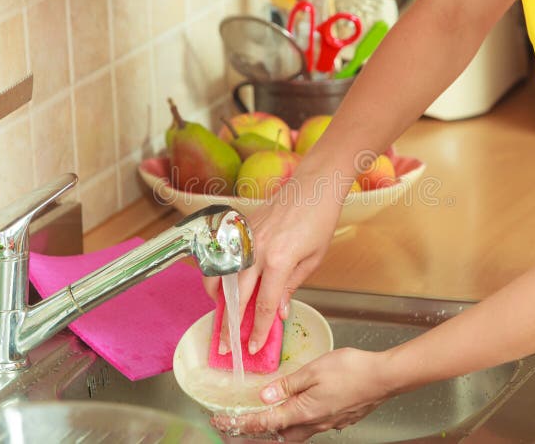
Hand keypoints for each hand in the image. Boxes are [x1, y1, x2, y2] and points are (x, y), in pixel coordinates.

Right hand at [202, 175, 343, 353]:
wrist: (311, 186)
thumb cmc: (318, 220)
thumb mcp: (312, 260)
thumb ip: (291, 287)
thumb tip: (278, 312)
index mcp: (278, 261)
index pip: (263, 305)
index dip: (257, 329)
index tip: (253, 347)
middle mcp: (255, 250)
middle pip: (236, 296)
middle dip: (230, 325)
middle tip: (224, 346)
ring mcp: (243, 238)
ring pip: (220, 277)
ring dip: (217, 300)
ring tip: (218, 317)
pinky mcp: (238, 229)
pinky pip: (220, 258)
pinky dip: (216, 276)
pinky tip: (220, 288)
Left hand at [212, 348, 392, 441]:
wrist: (385, 377)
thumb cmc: (352, 369)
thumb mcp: (313, 370)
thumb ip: (287, 384)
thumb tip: (264, 397)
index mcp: (303, 412)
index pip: (265, 423)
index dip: (241, 424)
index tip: (222, 423)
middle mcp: (314, 424)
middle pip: (278, 436)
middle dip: (256, 434)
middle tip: (238, 426)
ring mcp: (328, 424)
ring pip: (295, 434)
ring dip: (277, 430)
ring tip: (264, 420)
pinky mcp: (338, 419)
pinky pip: (311, 427)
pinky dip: (296, 424)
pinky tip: (297, 411)